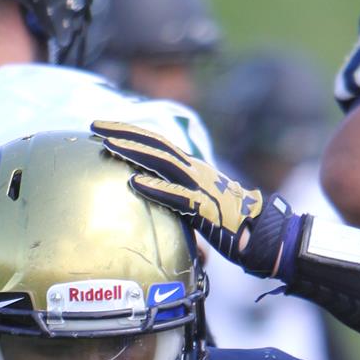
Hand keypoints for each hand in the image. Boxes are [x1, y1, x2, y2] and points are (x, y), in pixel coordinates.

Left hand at [92, 119, 293, 274]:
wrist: (265, 235)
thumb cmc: (234, 225)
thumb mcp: (202, 205)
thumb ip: (180, 200)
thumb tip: (157, 204)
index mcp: (194, 169)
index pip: (159, 144)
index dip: (132, 132)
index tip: (106, 126)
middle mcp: (195, 172)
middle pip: (155, 145)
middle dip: (124, 133)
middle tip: (94, 125)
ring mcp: (200, 188)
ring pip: (162, 164)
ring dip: (133, 153)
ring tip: (108, 145)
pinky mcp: (205, 210)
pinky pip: (176, 197)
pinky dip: (155, 188)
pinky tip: (134, 183)